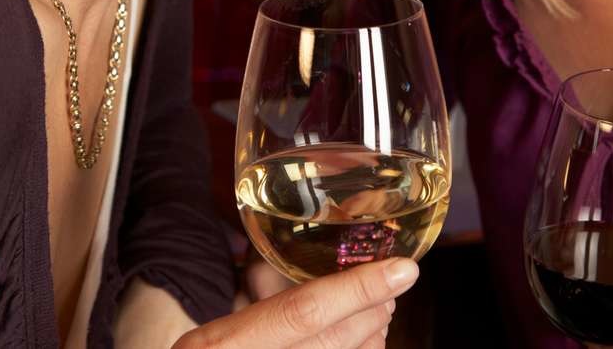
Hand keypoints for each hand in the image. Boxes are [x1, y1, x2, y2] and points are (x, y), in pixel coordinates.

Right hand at [173, 258, 417, 348]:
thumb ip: (257, 307)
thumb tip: (314, 276)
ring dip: (370, 338)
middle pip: (332, 341)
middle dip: (372, 311)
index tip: (402, 271)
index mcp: (225, 344)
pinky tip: (363, 342)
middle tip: (394, 284)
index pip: (303, 312)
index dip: (357, 290)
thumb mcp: (210, 339)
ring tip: (380, 312)